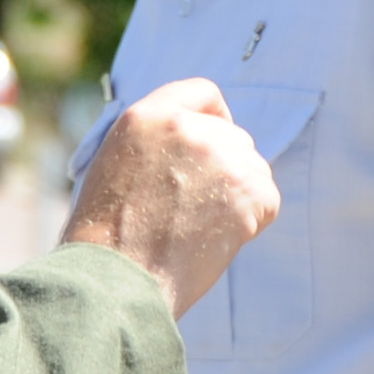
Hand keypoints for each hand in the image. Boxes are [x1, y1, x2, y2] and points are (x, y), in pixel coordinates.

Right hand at [64, 79, 278, 318]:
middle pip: (235, 138)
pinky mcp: (247, 188)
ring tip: (200, 230)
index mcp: (146, 116)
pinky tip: (216, 241)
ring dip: (239, 199)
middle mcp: (187, 127)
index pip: (203, 93)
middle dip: (226, 171)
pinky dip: (252, 223)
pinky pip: (268, 200)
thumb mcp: (114, 167)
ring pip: (254, 170)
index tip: (215, 142)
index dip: (216, 117)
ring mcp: (220, 156)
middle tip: (198, 211)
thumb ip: (154, 144)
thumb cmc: (106, 239)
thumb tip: (191, 148)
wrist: (116, 280)